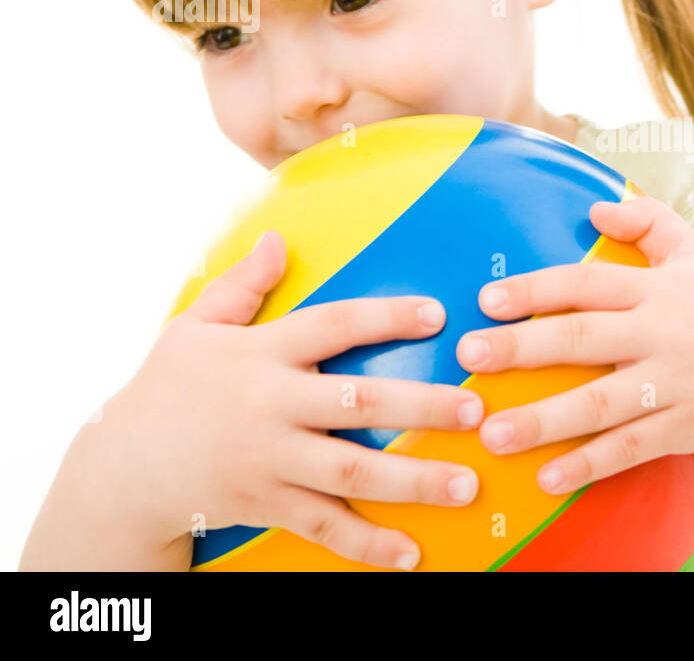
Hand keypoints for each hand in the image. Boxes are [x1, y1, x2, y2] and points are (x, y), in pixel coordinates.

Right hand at [104, 230, 484, 569]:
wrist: (121, 471)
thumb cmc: (166, 389)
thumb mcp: (194, 327)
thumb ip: (241, 284)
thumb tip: (276, 238)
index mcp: (261, 354)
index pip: (331, 326)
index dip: (384, 318)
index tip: (437, 315)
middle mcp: (270, 407)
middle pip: (356, 405)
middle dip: (420, 407)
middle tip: (475, 409)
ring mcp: (270, 461)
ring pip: (350, 473)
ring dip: (413, 481)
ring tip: (466, 485)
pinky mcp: (267, 506)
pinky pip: (324, 527)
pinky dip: (368, 544)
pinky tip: (412, 554)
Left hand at [455, 196, 693, 494]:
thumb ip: (649, 221)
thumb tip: (595, 204)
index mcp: (658, 289)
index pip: (588, 284)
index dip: (536, 289)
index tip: (486, 300)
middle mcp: (664, 333)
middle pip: (584, 338)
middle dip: (523, 347)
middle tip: (468, 355)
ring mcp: (676, 384)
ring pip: (602, 403)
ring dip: (545, 419)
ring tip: (493, 434)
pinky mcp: (686, 428)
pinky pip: (632, 448)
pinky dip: (590, 463)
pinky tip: (548, 477)